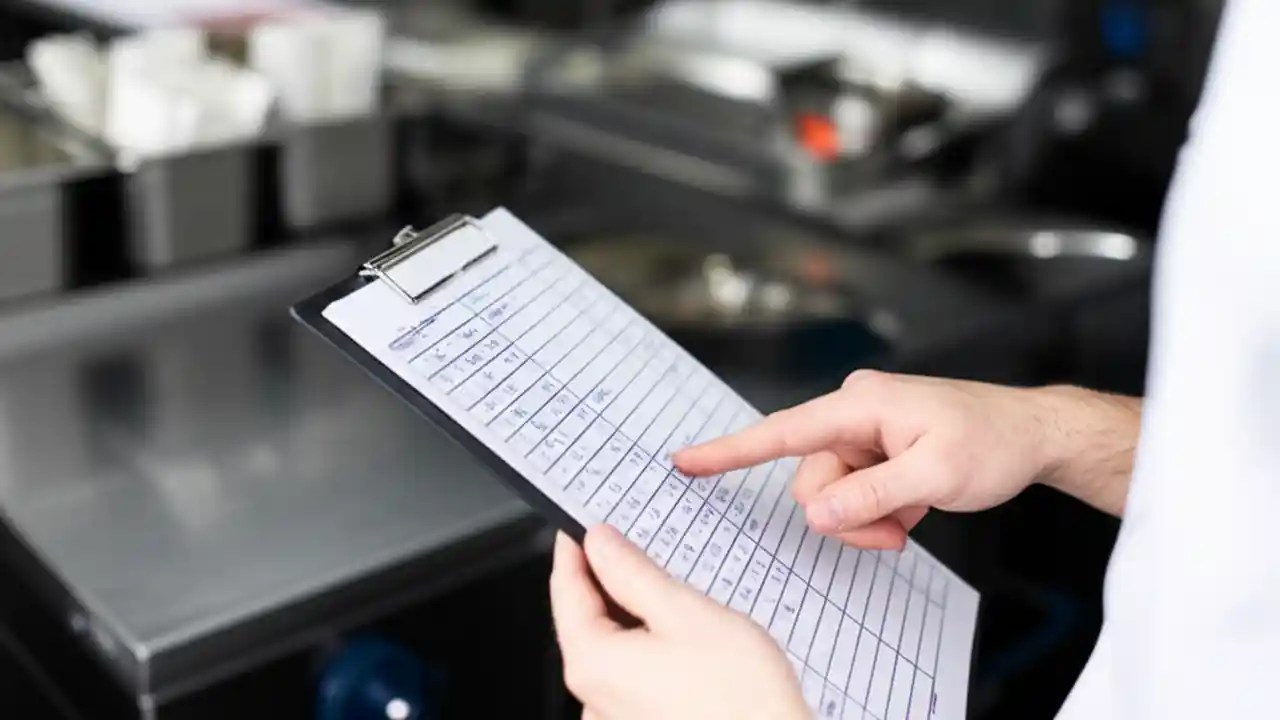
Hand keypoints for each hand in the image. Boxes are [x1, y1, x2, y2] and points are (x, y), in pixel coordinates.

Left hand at [550, 526, 807, 719]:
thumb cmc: (741, 696)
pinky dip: (641, 646)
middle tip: (632, 546)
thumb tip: (600, 544)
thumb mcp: (685, 613)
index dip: (575, 549)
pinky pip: (627, 674)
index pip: (565, 590)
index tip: (584, 524)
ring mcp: (615, 717)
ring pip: (608, 647)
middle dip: (604, 581)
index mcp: (593, 663)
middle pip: (584, 621)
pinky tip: (674, 637)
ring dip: (626, 615)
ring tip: (664, 592)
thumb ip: (633, 573)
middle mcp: (593, 698)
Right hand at [675, 371, 1139, 549]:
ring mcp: (864, 434)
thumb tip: (816, 512)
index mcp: (859, 405)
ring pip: (833, 495)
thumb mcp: (935, 476)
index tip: (685, 460)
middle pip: (813, 482)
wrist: (1034, 436)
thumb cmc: (993, 440)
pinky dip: (880, 512)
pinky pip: (855, 495)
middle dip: (849, 516)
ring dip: (868, 518)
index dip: (729, 450)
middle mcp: (853, 414)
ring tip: (912, 514)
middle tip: (897, 528)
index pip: (782, 432)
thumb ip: (871, 496)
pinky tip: (914, 506)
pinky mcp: (875, 452)